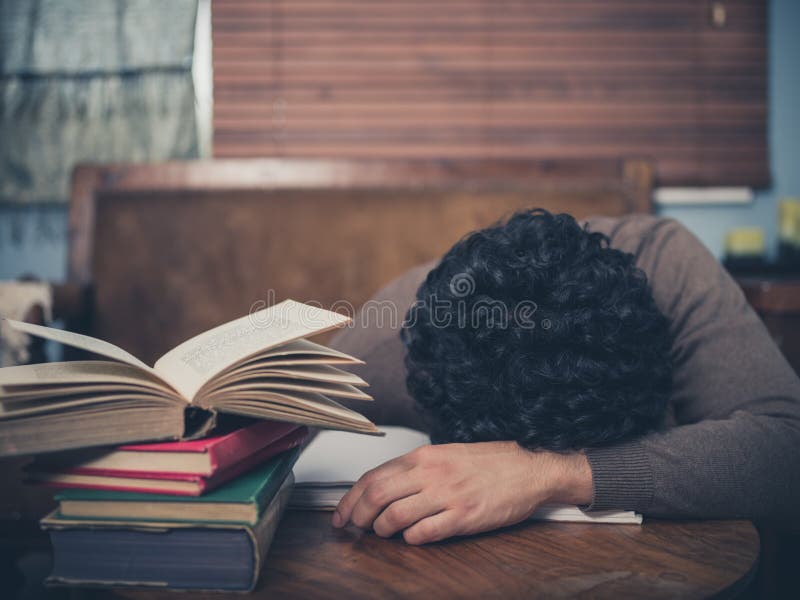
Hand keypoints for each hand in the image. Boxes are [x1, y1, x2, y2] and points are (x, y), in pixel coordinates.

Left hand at [332, 441, 592, 544]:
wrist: (530, 468)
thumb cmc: (490, 462)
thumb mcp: (446, 454)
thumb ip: (416, 468)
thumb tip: (384, 487)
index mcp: (425, 456)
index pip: (374, 476)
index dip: (351, 498)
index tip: (342, 512)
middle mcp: (431, 473)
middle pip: (377, 495)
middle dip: (358, 515)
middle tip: (353, 527)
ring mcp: (447, 495)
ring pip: (395, 516)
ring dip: (382, 530)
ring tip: (384, 533)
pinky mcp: (464, 516)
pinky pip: (425, 532)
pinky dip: (411, 539)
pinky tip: (412, 538)